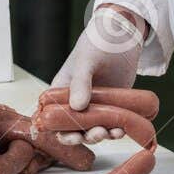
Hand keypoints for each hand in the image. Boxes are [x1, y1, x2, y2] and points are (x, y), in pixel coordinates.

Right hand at [50, 5, 146, 145]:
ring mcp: (94, 105)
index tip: (68, 135)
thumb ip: (80, 83)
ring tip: (110, 132)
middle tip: (93, 135)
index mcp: (60, 90)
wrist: (123, 36)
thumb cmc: (97, 44)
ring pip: (90, 129)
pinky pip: (109, 124)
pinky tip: (120, 129)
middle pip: (70, 128)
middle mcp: (74, 101)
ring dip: (99, 135)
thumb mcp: (85, 62)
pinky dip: (114, 131)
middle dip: (80, 136)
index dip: (55, 129)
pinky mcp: (112, 107)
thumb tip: (77, 107)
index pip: (50, 115)